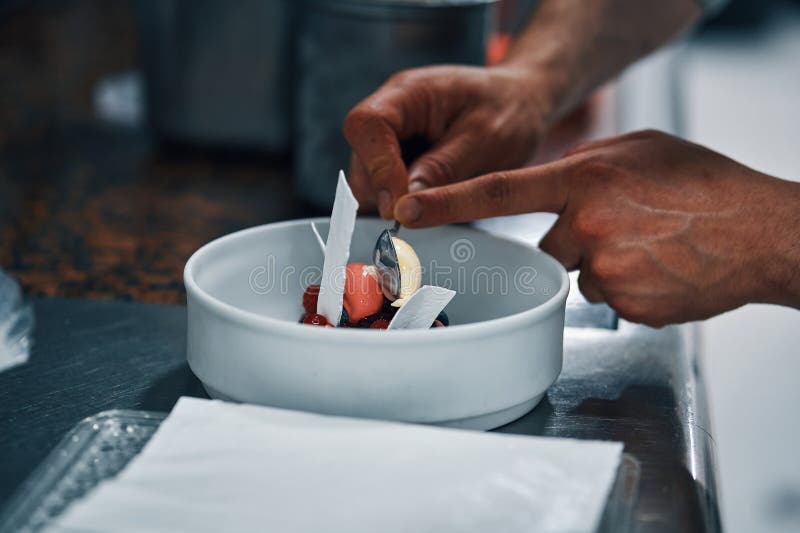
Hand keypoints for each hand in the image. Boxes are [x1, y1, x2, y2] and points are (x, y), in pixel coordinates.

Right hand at [343, 65, 549, 217]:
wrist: (527, 104)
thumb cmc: (511, 111)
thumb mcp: (486, 141)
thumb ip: (442, 170)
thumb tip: (403, 206)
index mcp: (409, 93)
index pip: (367, 126)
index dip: (376, 168)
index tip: (397, 207)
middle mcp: (392, 112)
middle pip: (362, 159)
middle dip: (385, 192)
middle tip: (420, 216)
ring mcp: (393, 137)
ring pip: (370, 181)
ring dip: (397, 201)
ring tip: (439, 204)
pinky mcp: (401, 160)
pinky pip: (388, 190)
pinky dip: (406, 204)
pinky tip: (436, 203)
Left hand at [393, 130, 799, 325]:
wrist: (763, 232)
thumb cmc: (706, 186)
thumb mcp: (639, 150)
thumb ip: (585, 164)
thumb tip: (554, 186)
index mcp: (584, 176)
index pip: (499, 189)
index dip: (448, 202)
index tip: (407, 211)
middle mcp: (585, 222)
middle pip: (549, 245)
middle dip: (576, 241)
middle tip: (626, 229)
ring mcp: (604, 266)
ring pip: (578, 274)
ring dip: (605, 265)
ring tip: (652, 249)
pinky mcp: (622, 303)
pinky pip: (606, 298)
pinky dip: (627, 288)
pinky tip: (660, 271)